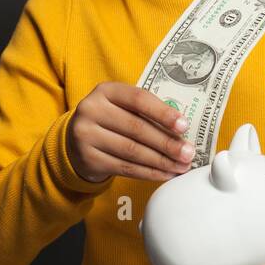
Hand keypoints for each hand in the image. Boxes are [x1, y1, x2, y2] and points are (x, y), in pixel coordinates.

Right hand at [65, 82, 194, 183]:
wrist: (75, 140)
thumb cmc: (110, 120)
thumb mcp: (122, 106)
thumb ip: (146, 111)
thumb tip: (182, 131)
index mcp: (106, 91)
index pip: (139, 99)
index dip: (163, 113)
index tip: (184, 126)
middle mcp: (92, 110)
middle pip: (137, 128)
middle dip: (167, 143)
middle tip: (188, 153)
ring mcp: (86, 135)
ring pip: (132, 151)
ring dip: (161, 161)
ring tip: (181, 166)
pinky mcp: (88, 159)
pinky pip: (125, 168)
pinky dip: (149, 173)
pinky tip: (165, 174)